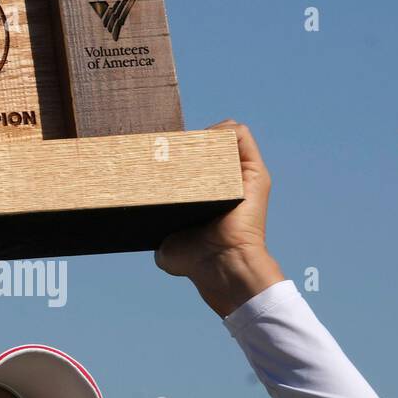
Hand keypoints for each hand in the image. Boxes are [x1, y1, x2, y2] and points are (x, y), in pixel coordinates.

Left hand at [153, 121, 284, 315]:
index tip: (154, 153)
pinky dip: (224, 131)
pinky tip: (205, 142)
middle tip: (167, 148)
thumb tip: (143, 229)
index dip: (173, 151)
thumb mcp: (166, 244)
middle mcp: (225, 181)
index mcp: (205, 194)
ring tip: (186, 146)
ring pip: (224, 135)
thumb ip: (154, 234)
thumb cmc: (194, 262)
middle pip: (207, 143)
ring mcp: (241, 174)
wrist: (219, 266)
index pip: (190, 159)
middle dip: (186, 140)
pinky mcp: (254, 171)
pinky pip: (240, 135)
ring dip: (204, 134)